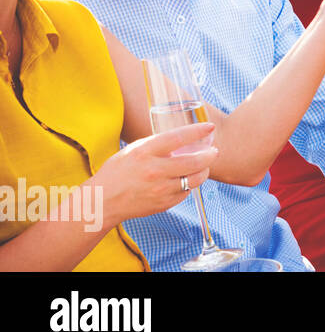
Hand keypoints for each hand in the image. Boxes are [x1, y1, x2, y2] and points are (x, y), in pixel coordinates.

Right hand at [94, 122, 216, 227]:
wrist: (103, 201)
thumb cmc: (117, 172)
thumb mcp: (133, 150)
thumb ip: (157, 145)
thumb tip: (182, 138)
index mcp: (145, 153)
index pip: (177, 138)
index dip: (197, 131)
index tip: (210, 127)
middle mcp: (154, 171)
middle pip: (194, 161)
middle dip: (209, 155)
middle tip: (214, 151)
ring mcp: (160, 189)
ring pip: (195, 179)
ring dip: (204, 170)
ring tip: (204, 165)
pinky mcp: (164, 203)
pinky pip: (186, 192)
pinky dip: (189, 184)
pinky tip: (186, 179)